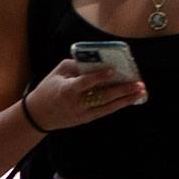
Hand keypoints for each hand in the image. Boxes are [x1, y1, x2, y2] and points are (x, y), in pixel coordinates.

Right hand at [26, 59, 144, 129]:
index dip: (98, 77)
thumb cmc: (49, 89)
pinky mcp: (85, 119)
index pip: (84, 83)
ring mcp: (81, 113)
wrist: (37, 115)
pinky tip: (131, 99)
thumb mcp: (57, 73)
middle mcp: (75, 103)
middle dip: (121, 90)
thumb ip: (76, 65)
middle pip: (101, 96)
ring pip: (107, 107)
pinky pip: (105, 112)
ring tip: (141, 91)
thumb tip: (96, 59)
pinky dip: (119, 105)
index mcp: (66, 90)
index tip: (112, 70)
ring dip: (126, 99)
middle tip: (138, 83)